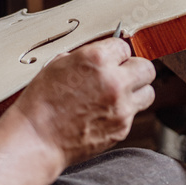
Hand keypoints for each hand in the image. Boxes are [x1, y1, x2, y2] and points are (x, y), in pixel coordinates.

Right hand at [10, 38, 154, 167]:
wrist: (37, 137)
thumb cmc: (42, 101)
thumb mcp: (59, 64)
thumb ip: (86, 57)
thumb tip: (102, 55)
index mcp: (97, 59)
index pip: (124, 47)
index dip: (115, 54)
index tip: (110, 59)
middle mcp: (115, 81)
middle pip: (146, 68)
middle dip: (134, 69)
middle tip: (122, 74)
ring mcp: (121, 107)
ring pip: (148, 92)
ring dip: (136, 91)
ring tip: (118, 94)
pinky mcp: (122, 128)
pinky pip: (134, 114)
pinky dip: (123, 112)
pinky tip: (104, 113)